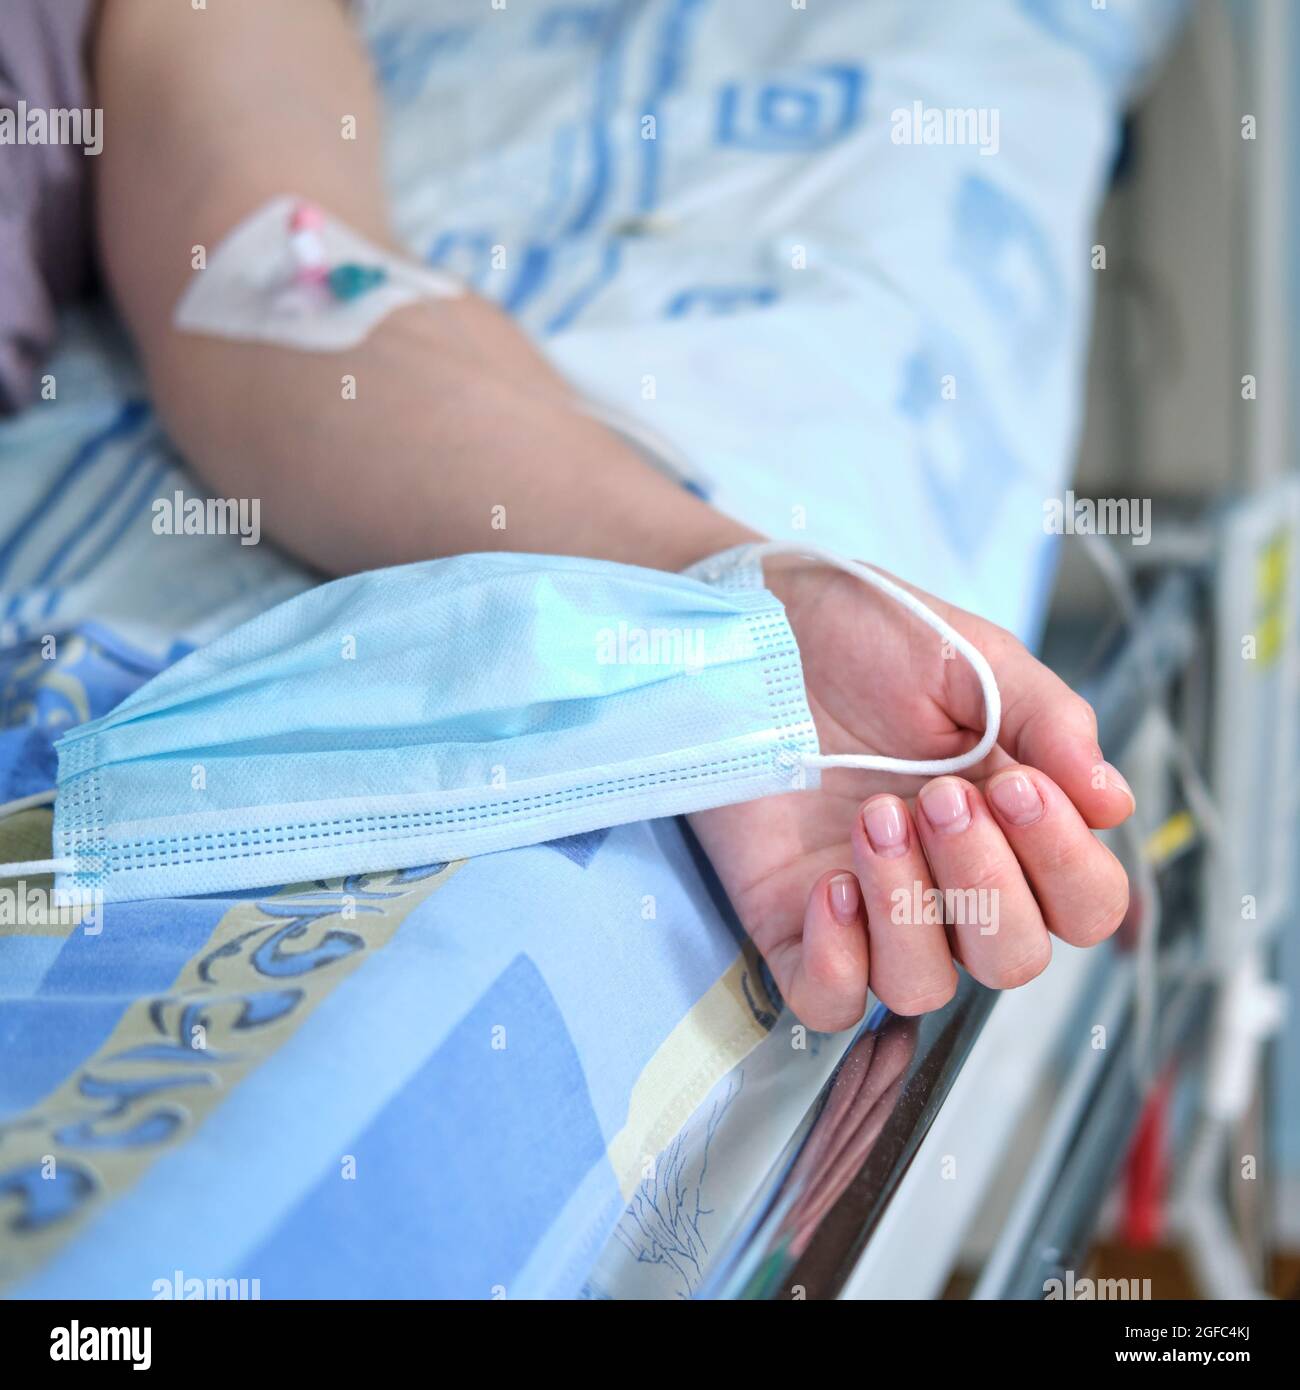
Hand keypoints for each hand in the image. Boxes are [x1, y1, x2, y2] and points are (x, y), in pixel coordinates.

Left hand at [688, 552, 1134, 1030]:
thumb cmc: (866, 638)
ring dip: (908, 908)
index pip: (1085, 904)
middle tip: (938, 796)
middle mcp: (950, 883)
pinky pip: (831, 998)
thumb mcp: (974, 662)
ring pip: (923, 986)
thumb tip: (1111, 802)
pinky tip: (830, 884)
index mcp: (1011, 826)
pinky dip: (839, 959)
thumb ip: (1049, 723)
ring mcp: (872, 909)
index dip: (1063, 862)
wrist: (760, 625)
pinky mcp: (794, 922)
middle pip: (1012, 958)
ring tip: (874, 818)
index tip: (1015, 783)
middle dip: (983, 879)